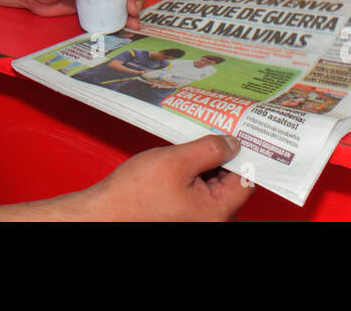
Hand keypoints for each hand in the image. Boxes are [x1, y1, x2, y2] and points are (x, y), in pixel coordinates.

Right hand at [74, 135, 252, 220]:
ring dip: (203, 164)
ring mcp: (196, 218)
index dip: (242, 155)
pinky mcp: (182, 214)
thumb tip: (233, 143)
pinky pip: (197, 190)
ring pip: (212, 185)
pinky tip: (179, 160)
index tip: (238, 134)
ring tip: (188, 146)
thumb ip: (210, 150)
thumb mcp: (177, 161)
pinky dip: (192, 174)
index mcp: (215, 212)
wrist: (105, 212)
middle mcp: (210, 219)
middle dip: (220, 157)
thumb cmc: (136, 193)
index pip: (244, 180)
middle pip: (229, 182)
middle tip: (209, 132)